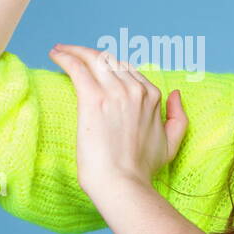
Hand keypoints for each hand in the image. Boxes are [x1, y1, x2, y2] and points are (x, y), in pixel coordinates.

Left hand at [47, 43, 188, 194]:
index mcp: (151, 96)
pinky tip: (55, 54)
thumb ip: (178, 117)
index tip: (93, 67)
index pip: (127, 70)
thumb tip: (176, 94)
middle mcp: (134, 89)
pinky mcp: (93, 98)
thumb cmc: (142, 169)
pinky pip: (77, 67)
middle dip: (89, 53)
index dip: (109, 66)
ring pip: (93, 58)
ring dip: (74, 50)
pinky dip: (65, 56)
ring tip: (59, 50)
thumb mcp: (172, 143)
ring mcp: (114, 92)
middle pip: (109, 60)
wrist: (122, 183)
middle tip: (71, 53)